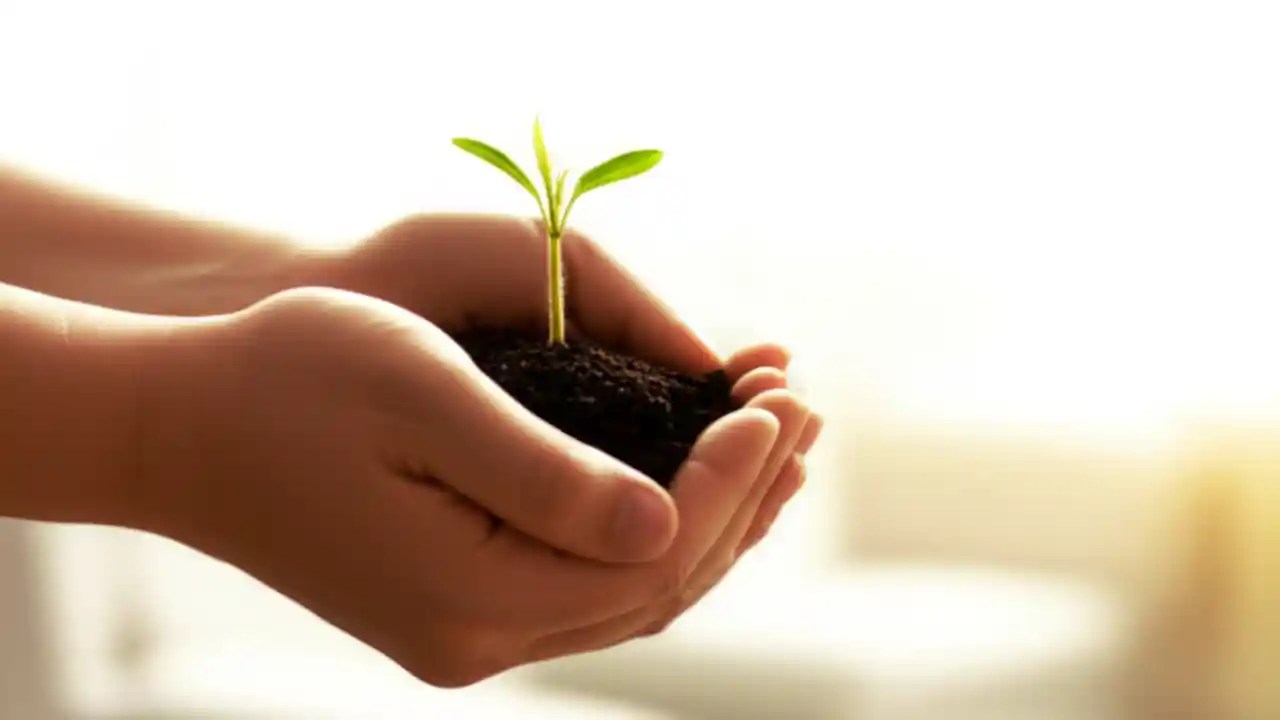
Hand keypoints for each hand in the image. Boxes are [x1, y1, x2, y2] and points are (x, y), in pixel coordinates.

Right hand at [316, 215, 822, 631]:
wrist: (181, 425)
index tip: (776, 401)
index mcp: (469, 597)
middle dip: (739, 496)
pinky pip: (585, 581)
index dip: (730, 481)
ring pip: (627, 590)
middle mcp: (474, 638)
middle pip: (654, 584)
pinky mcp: (453, 605)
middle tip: (803, 409)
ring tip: (773, 442)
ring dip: (708, 515)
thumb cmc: (291, 381)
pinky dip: (651, 528)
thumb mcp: (425, 397)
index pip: (651, 555)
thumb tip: (669, 523)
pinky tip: (690, 478)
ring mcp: (464, 630)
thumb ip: (549, 474)